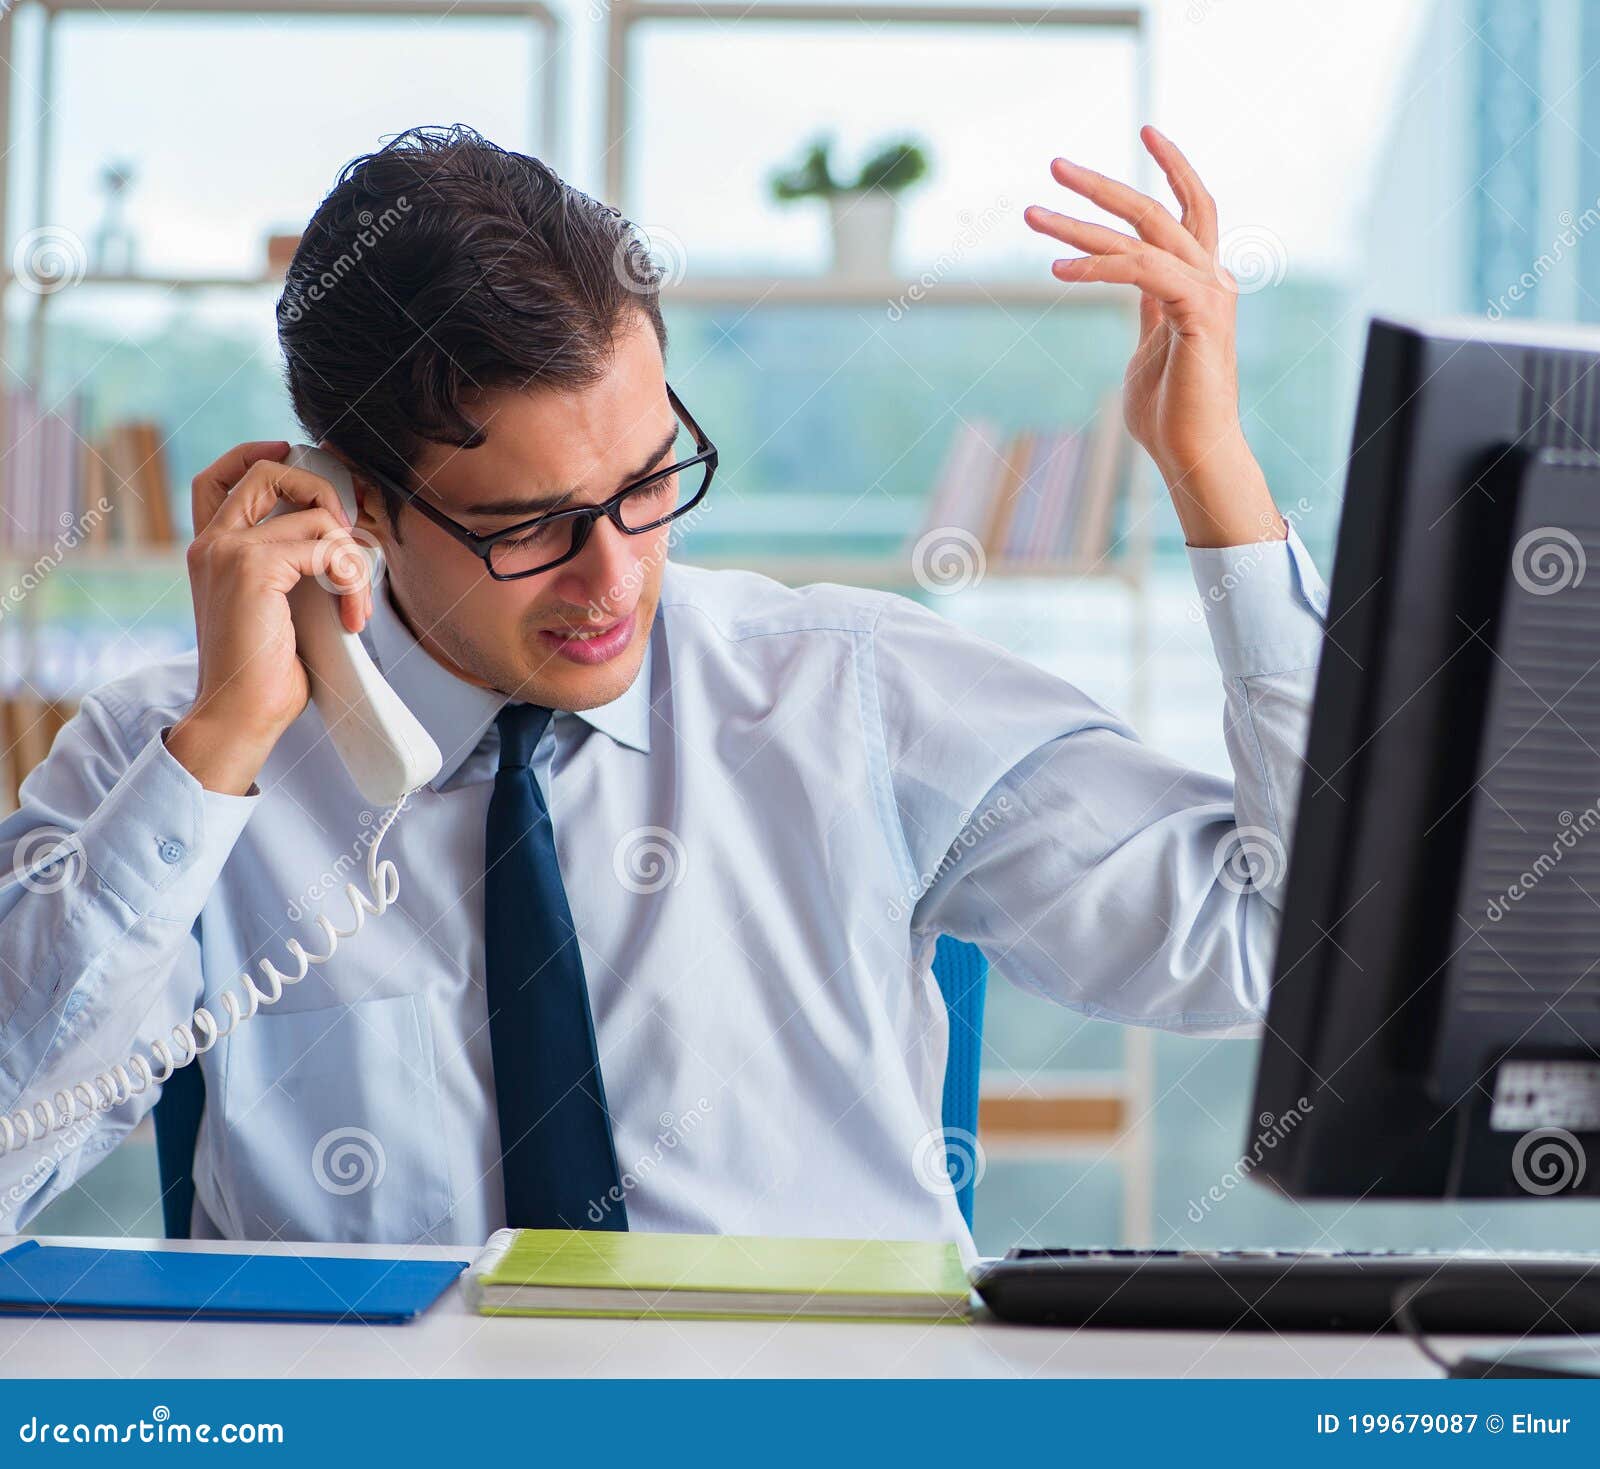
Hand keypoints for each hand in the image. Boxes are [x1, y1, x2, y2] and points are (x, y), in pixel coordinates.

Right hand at [169, 442, 369, 794]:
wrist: (238, 713)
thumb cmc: (263, 673)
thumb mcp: (275, 607)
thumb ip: (289, 567)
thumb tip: (338, 539)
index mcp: (211, 550)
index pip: (221, 477)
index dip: (260, 455)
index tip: (298, 461)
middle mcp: (213, 542)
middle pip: (266, 470)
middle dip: (322, 488)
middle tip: (348, 534)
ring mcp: (230, 551)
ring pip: (315, 515)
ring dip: (353, 559)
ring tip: (355, 603)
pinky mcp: (254, 568)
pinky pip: (326, 549)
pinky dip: (352, 580)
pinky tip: (351, 617)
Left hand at [1023, 125, 1282, 548]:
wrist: (1191, 455)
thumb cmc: (1168, 412)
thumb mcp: (1148, 347)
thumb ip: (1145, 309)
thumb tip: (1125, 284)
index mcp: (1199, 282)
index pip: (1190, 209)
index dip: (1173, 167)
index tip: (1145, 129)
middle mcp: (1210, 279)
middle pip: (1158, 211)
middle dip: (1103, 185)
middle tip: (1054, 165)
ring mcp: (1209, 295)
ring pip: (1143, 236)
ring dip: (1081, 222)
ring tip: (1032, 215)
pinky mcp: (1199, 316)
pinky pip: (1143, 272)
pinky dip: (1099, 265)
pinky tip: (1058, 267)